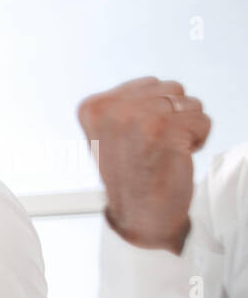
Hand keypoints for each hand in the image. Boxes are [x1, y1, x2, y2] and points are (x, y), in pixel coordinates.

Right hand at [77, 76, 211, 253]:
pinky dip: (197, 140)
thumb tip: (157, 87)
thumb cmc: (132, 175)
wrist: (139, 214)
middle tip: (153, 145)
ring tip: (165, 150)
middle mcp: (112, 109)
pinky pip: (202, 121)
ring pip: (189, 103)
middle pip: (171, 89)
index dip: (153, 111)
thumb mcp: (112, 132)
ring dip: (186, 128)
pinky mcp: (165, 131)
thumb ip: (127, 104)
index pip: (149, 84)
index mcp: (94, 107)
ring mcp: (137, 119)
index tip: (137, 138)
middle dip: (172, 117)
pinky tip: (175, 157)